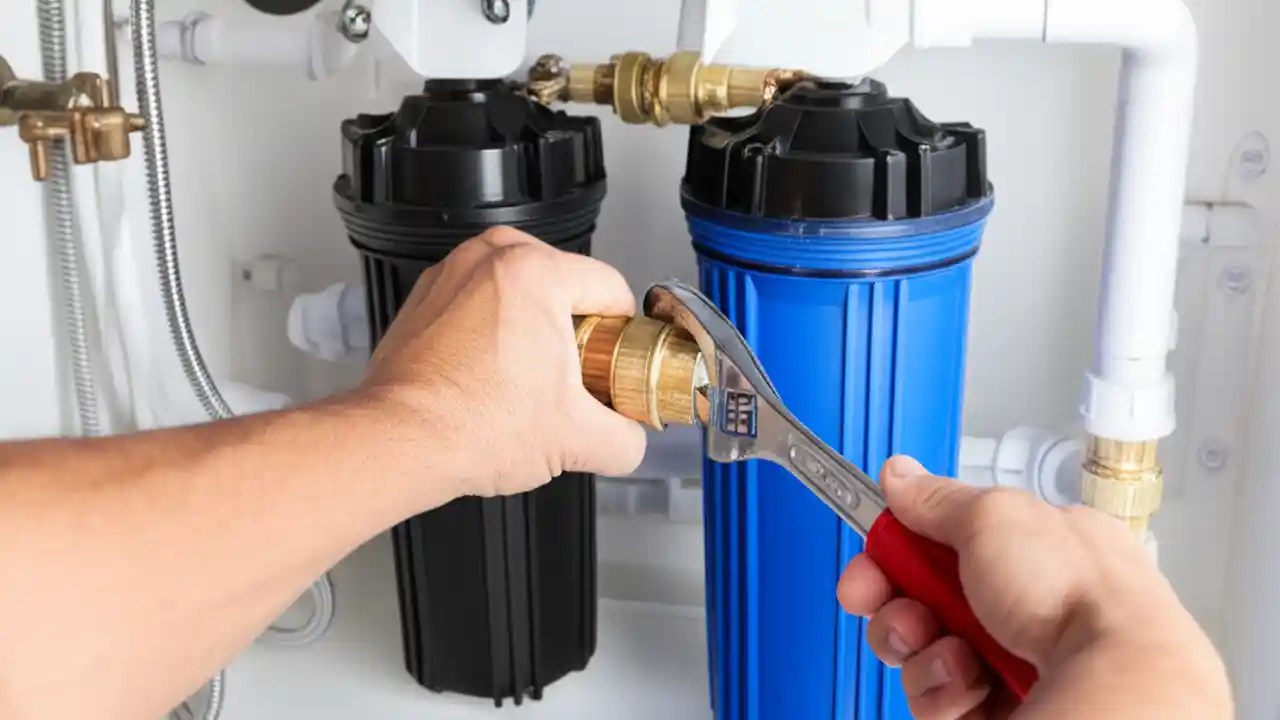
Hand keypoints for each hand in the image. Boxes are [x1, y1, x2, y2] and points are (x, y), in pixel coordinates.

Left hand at [358, 227, 646, 498]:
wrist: (399, 441)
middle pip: (566, 286)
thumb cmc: (470, 425)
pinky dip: (494, 332)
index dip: (623, 335)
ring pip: (521, 292)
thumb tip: (628, 438)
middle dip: (575, 333)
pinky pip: (481, 304)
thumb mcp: (578, 440)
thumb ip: (625, 438)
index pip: (612, 289)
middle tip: (570, 380)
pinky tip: (492, 377)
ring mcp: (452, 273)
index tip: (612, 364)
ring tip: (529, 382)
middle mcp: (490, 258)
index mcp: (535, 271)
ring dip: (534, 330)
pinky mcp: (427, 298)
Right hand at [838, 456, 1231, 719]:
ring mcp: (1011, 658)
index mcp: (1034, 545)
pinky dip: (942, 691)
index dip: (899, 544)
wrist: (1112, 687)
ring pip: (924, 650)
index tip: (874, 550)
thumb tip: (901, 476)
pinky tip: (970, 686)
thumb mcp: (994, 518)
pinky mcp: (1000, 706)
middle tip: (897, 605)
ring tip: (954, 653)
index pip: (945, 538)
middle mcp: (1024, 603)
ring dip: (921, 649)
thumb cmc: (1078, 599)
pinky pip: (937, 696)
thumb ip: (938, 499)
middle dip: (896, 602)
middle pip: (924, 596)